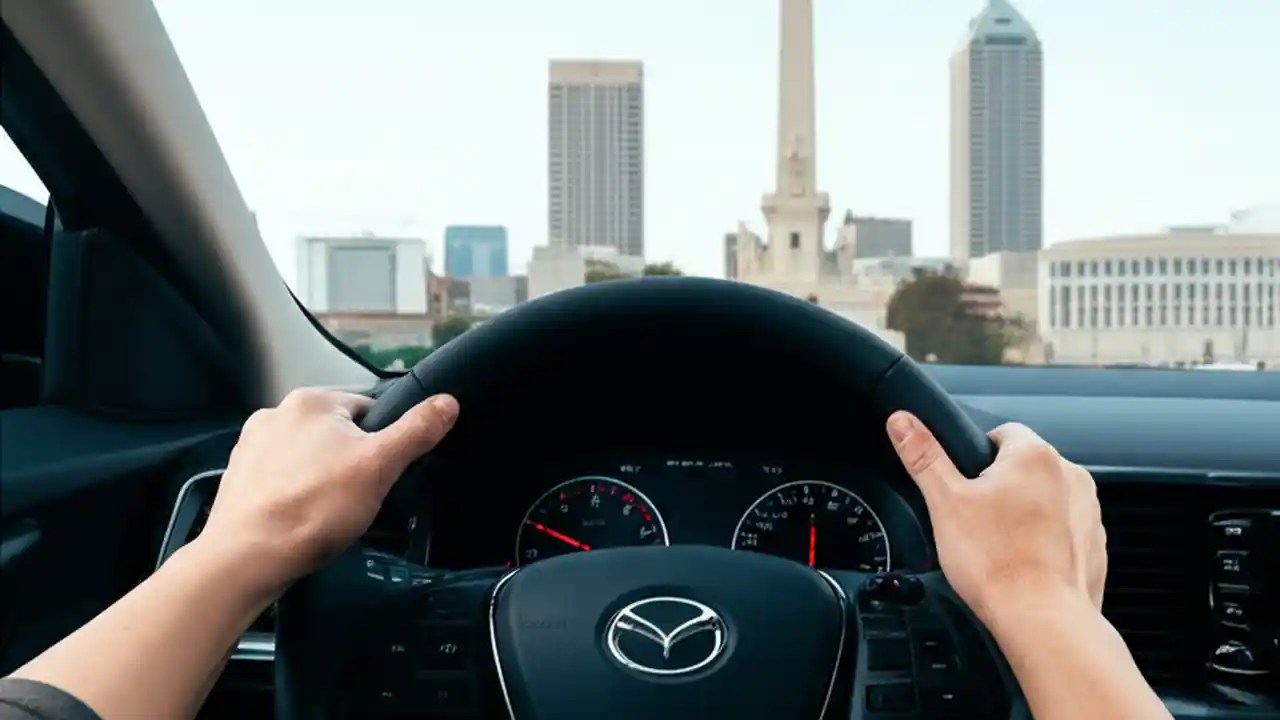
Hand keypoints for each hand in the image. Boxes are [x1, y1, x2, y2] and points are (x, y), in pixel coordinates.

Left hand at [200, 388, 458, 594]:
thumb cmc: (316, 508)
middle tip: (356, 498)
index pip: (367, 411)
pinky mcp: (237, 477)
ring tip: (326, 513)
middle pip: (336, 434)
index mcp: (312, 400)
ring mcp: (251, 446)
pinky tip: (299, 520)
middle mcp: (275, 412)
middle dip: (349, 462)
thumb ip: (416, 431)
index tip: (380, 476)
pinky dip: (293, 494)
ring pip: (307, 458)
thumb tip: (448, 401)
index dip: (382, 444)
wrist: (248, 558)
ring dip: (320, 478)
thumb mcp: (380, 467)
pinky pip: (280, 479)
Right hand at [886, 411, 1105, 628]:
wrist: (1041, 619)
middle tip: (975, 519)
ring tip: (999, 544)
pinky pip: (1063, 529)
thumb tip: (902, 420)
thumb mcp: (945, 501)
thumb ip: (923, 456)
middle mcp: (1070, 475)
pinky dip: (1044, 540)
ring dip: (1024, 512)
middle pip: (1023, 467)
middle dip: (999, 487)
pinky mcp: (1094, 543)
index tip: (964, 485)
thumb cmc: (996, 562)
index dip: (975, 457)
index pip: (1001, 433)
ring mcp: (1087, 510)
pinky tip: (1023, 561)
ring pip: (1044, 498)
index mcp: (1034, 456)